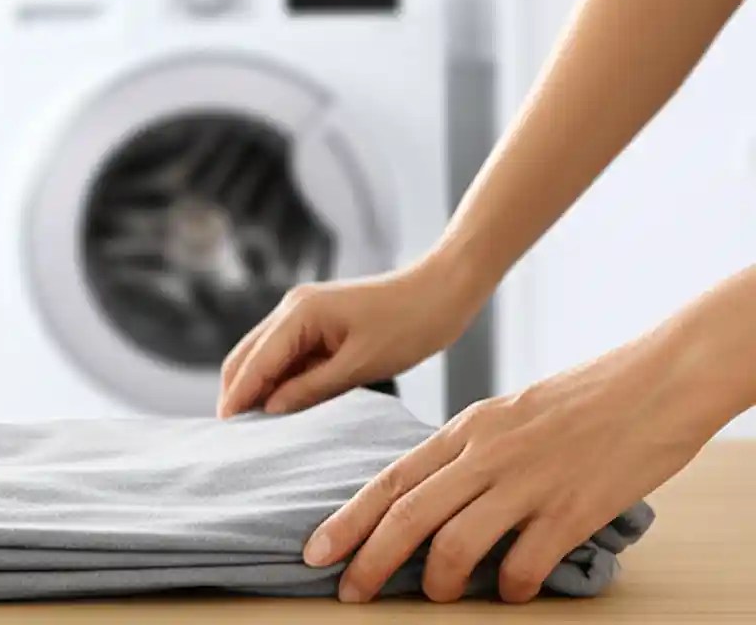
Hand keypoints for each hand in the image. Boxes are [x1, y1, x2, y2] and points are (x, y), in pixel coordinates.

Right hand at [217, 254, 485, 417]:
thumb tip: (270, 410)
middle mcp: (291, 309)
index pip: (254, 362)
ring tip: (254, 431)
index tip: (225, 435)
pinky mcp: (316, 324)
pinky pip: (285, 357)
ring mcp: (301, 314)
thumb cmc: (410, 324)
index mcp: (299, 313)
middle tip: (234, 439)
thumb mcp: (360, 365)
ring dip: (256, 389)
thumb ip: (311, 388)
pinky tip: (282, 409)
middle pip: (246, 357)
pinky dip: (278, 382)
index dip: (237, 399)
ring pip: (262, 357)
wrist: (443, 291)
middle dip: (237, 394)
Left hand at [301, 335, 727, 603]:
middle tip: (348, 593)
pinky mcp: (571, 510)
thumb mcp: (509, 413)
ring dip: (436, 581)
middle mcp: (486, 454)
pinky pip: (523, 564)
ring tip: (435, 594)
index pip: (391, 479)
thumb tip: (435, 493)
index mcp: (467, 428)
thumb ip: (470, 450)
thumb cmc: (585, 398)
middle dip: (369, 560)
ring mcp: (527, 482)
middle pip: (406, 515)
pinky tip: (510, 590)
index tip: (318, 550)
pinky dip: (509, 587)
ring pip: (453, 544)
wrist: (658, 381)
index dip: (349, 519)